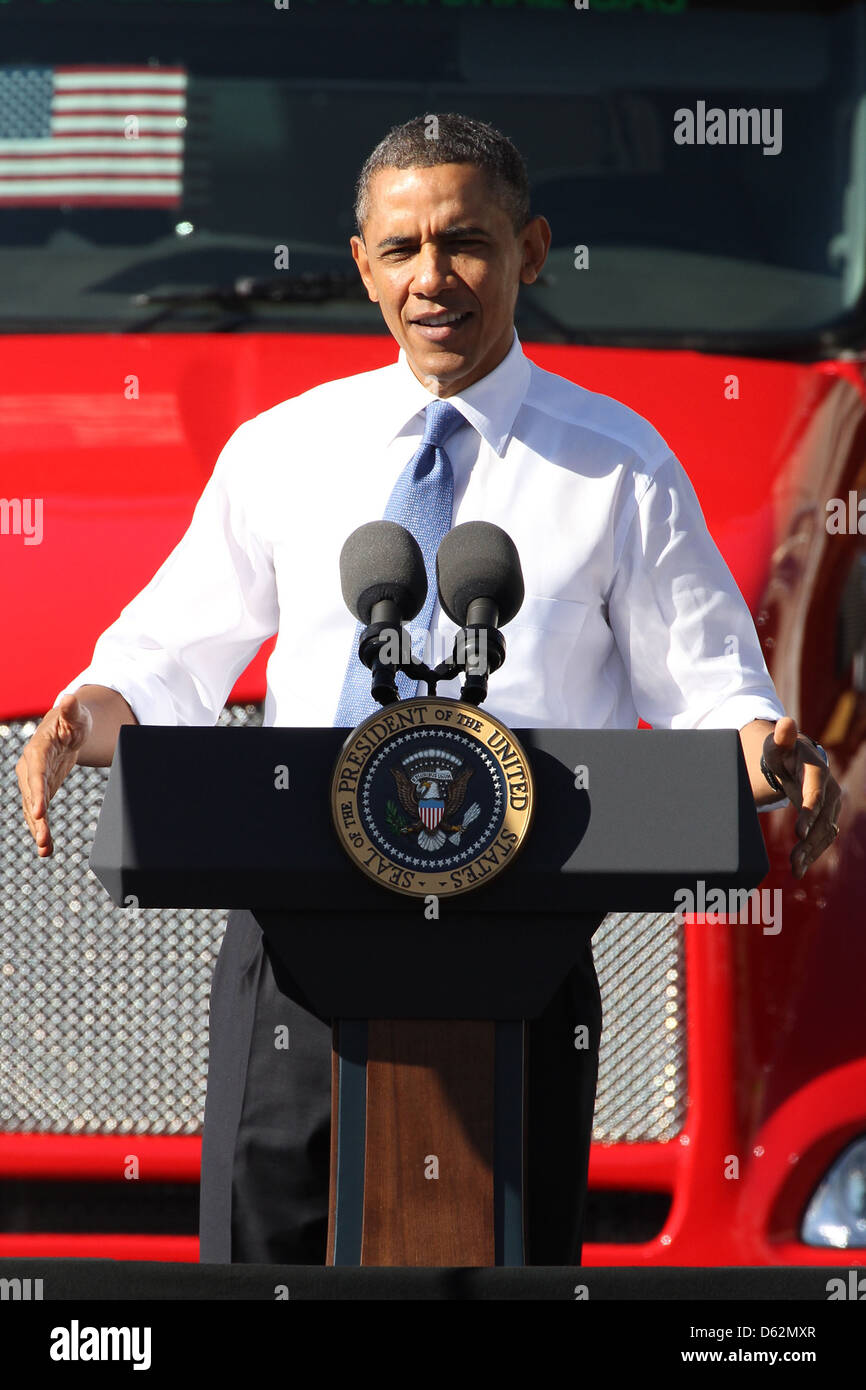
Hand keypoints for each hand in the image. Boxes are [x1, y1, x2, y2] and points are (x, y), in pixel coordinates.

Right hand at [15, 694, 92, 857]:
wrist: (67, 729)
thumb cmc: (73, 719)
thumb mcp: (75, 714)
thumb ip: (71, 709)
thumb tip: (68, 698)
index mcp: (37, 750)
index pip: (36, 773)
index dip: (37, 793)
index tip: (39, 812)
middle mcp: (30, 768)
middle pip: (33, 796)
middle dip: (37, 819)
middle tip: (43, 839)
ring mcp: (34, 781)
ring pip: (33, 809)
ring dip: (38, 830)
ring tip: (45, 850)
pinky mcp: (41, 791)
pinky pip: (39, 813)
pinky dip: (42, 830)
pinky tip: (47, 849)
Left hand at [762, 716, 841, 878]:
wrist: (795, 760)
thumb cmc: (782, 752)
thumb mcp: (778, 744)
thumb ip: (781, 737)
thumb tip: (785, 723)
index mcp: (816, 769)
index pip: (815, 793)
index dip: (809, 813)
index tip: (799, 832)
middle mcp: (829, 787)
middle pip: (822, 819)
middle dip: (809, 841)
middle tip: (793, 861)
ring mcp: (831, 804)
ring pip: (825, 832)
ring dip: (811, 852)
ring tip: (795, 869)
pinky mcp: (827, 816)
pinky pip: (823, 837)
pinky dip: (813, 853)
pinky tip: (800, 868)